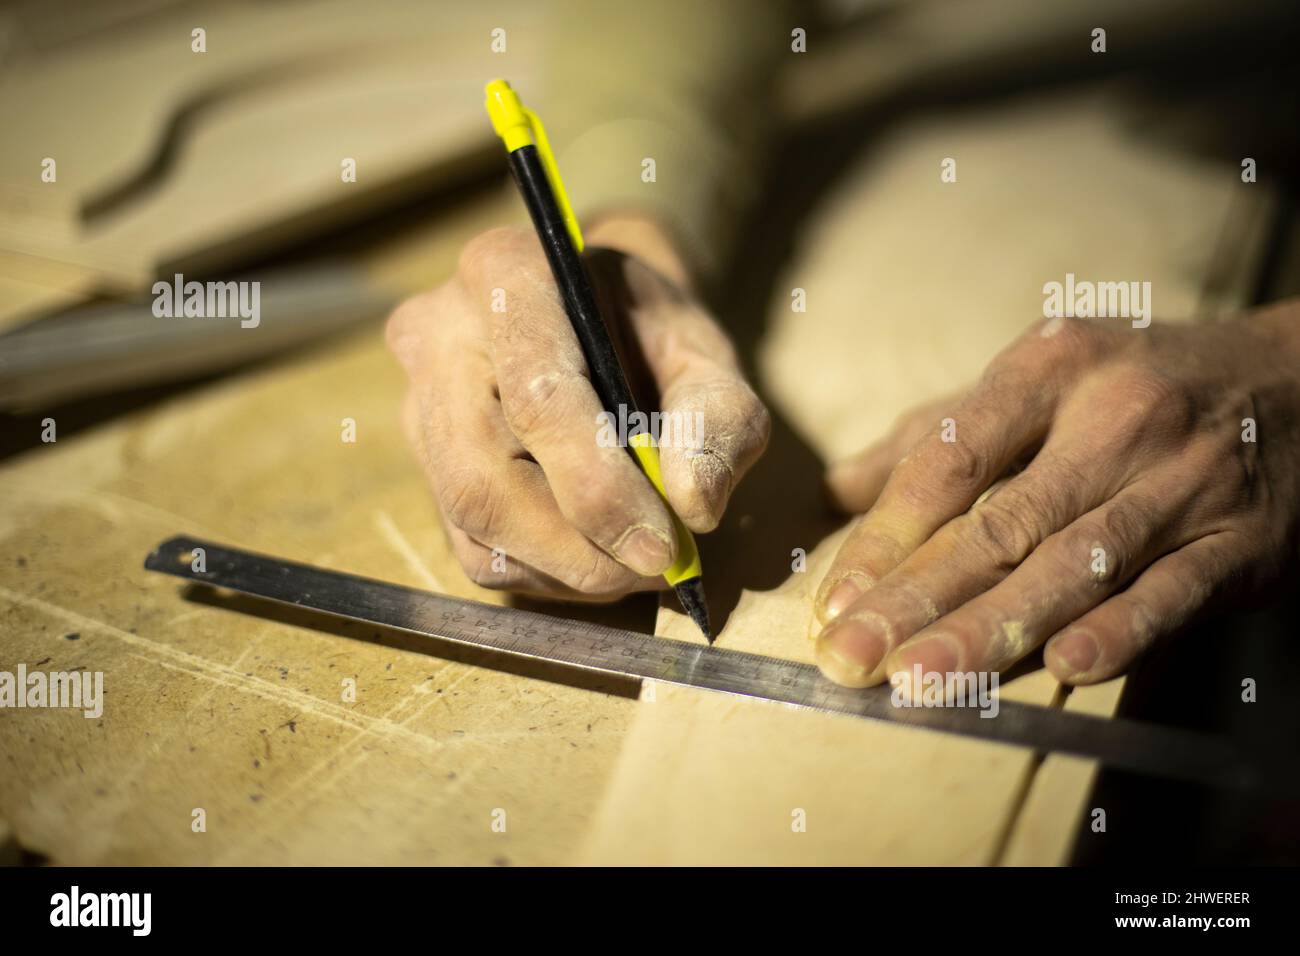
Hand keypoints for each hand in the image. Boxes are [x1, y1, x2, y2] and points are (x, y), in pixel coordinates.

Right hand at [386, 215, 767, 598]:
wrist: (600, 314)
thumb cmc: (652, 329)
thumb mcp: (705, 350)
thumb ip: (717, 417)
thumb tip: (694, 506)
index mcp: (506, 274)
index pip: (537, 397)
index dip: (597, 487)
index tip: (661, 546)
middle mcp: (437, 336)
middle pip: (483, 476)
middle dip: (576, 546)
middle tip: (656, 568)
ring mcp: (417, 404)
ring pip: (472, 521)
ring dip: (566, 566)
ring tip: (638, 561)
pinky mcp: (423, 464)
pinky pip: (472, 548)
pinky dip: (546, 572)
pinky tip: (598, 555)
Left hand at [813, 303, 1299, 687]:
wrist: (1292, 378)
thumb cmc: (1133, 383)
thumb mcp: (1037, 375)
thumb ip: (937, 434)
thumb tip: (839, 486)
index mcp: (1049, 368)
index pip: (950, 461)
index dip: (887, 536)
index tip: (836, 599)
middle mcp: (1115, 419)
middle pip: (1000, 524)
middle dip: (916, 599)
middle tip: (851, 658)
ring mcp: (1182, 482)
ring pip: (1074, 565)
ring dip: (992, 629)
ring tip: (922, 679)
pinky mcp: (1239, 540)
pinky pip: (1172, 592)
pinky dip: (1121, 630)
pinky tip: (1063, 666)